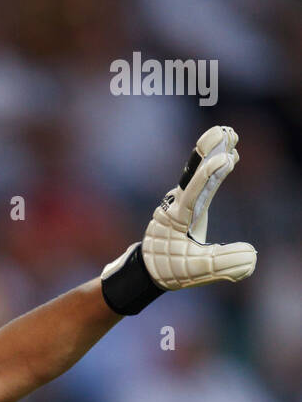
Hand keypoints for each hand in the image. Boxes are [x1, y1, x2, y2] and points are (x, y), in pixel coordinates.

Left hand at [101, 126, 256, 314]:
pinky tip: (230, 156)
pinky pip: (200, 179)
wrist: (148, 268)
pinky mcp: (187, 203)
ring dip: (213, 153)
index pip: (194, 191)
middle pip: (194, 172)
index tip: (226, 158)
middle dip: (209, 152)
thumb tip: (252, 257)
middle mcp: (177, 204)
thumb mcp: (196, 270)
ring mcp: (181, 201)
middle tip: (225, 131)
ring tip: (230, 135)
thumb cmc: (170, 269)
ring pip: (196, 172)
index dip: (209, 174)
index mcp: (178, 218)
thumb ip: (223, 263)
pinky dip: (214, 167)